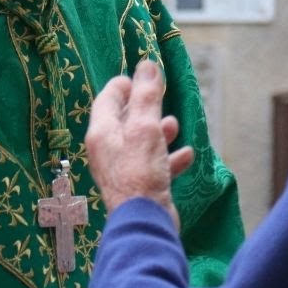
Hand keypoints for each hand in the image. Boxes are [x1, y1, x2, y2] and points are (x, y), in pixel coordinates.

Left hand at [86, 59, 194, 227]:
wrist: (145, 222)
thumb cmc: (140, 171)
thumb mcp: (145, 128)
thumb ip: (146, 96)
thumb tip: (147, 64)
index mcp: (101, 133)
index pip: (107, 98)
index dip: (124, 85)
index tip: (141, 77)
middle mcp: (107, 150)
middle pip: (124, 120)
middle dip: (146, 108)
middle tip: (161, 98)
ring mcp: (122, 170)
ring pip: (140, 142)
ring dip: (158, 132)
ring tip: (174, 126)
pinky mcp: (138, 186)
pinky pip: (153, 165)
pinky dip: (168, 157)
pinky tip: (185, 155)